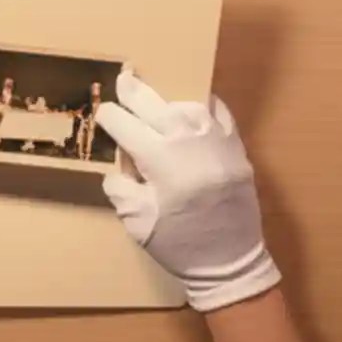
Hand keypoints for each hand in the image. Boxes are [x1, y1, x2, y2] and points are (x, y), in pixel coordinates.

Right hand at [95, 72, 279, 311]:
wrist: (231, 264)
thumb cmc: (180, 246)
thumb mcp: (138, 224)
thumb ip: (121, 190)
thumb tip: (117, 166)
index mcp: (162, 163)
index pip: (127, 127)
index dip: (111, 118)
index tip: (103, 114)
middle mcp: (190, 144)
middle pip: (156, 107)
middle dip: (135, 93)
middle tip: (124, 78)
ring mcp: (218, 143)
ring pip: (189, 106)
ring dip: (169, 101)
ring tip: (156, 101)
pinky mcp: (238, 150)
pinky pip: (220, 116)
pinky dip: (205, 107)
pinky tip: (194, 107)